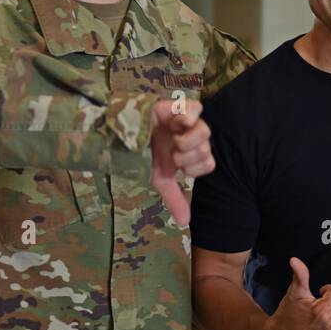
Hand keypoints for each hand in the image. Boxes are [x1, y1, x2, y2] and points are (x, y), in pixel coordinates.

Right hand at [151, 98, 213, 226]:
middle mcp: (192, 137)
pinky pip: (196, 108)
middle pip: (206, 149)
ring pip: (204, 132)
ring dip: (186, 141)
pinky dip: (188, 118)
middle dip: (186, 157)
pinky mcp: (178, 106)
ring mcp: (186, 121)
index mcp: (191, 154)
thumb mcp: (159, 178)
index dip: (194, 169)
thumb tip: (185, 224)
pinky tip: (175, 125)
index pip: (209, 164)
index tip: (177, 168)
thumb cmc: (142, 155)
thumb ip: (174, 198)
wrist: (121, 136)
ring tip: (171, 140)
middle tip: (170, 152)